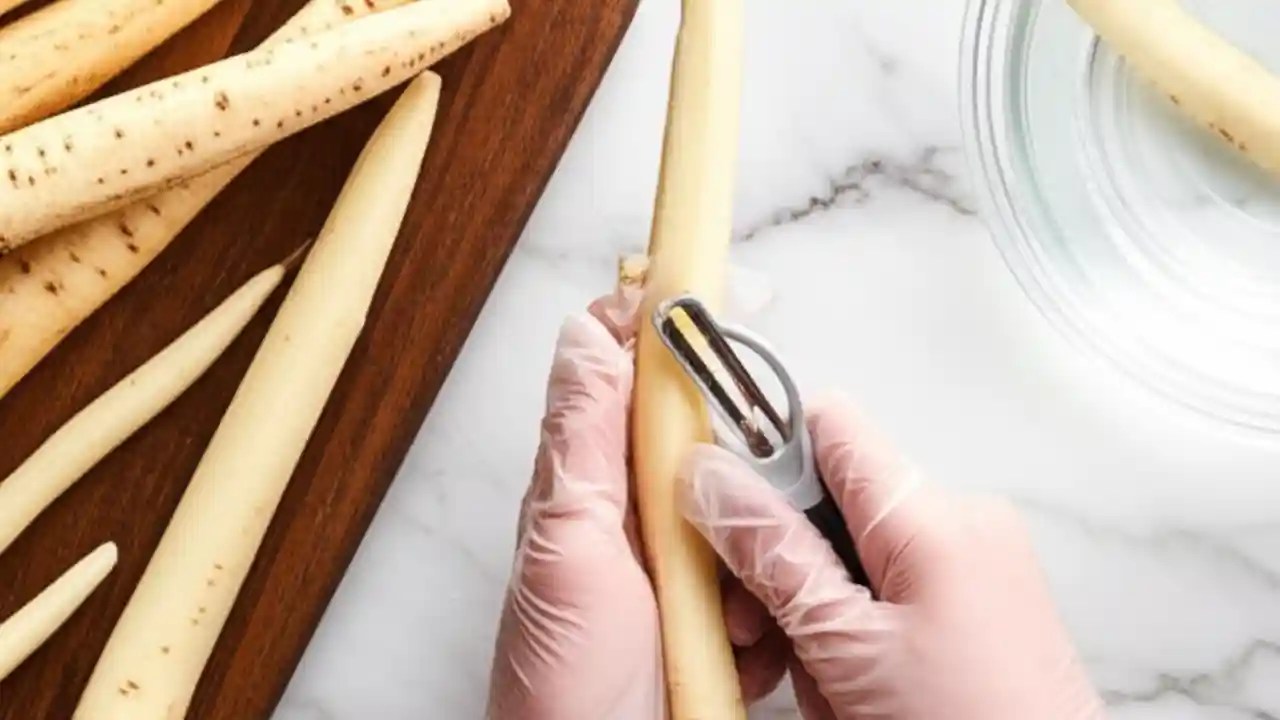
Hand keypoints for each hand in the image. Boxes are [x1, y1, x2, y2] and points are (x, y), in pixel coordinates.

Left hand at [485, 290, 838, 717]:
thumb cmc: (560, 687)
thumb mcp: (566, 549)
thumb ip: (579, 441)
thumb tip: (587, 330)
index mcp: (593, 484)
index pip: (632, 373)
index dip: (674, 328)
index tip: (727, 295)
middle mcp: (639, 519)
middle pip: (710, 441)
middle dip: (742, 476)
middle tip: (724, 536)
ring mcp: (683, 572)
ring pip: (754, 514)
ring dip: (759, 559)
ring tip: (722, 619)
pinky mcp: (722, 623)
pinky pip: (772, 585)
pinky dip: (772, 615)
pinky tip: (739, 653)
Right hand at [679, 397, 1106, 719]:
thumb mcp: (845, 647)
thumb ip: (772, 553)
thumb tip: (707, 472)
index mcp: (931, 514)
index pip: (827, 427)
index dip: (760, 458)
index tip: (715, 518)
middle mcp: (958, 523)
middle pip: (827, 502)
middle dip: (772, 564)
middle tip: (744, 632)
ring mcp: (970, 569)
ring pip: (847, 557)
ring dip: (801, 611)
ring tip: (784, 679)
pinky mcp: (975, 610)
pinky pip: (885, 595)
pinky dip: (845, 632)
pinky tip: (830, 686)